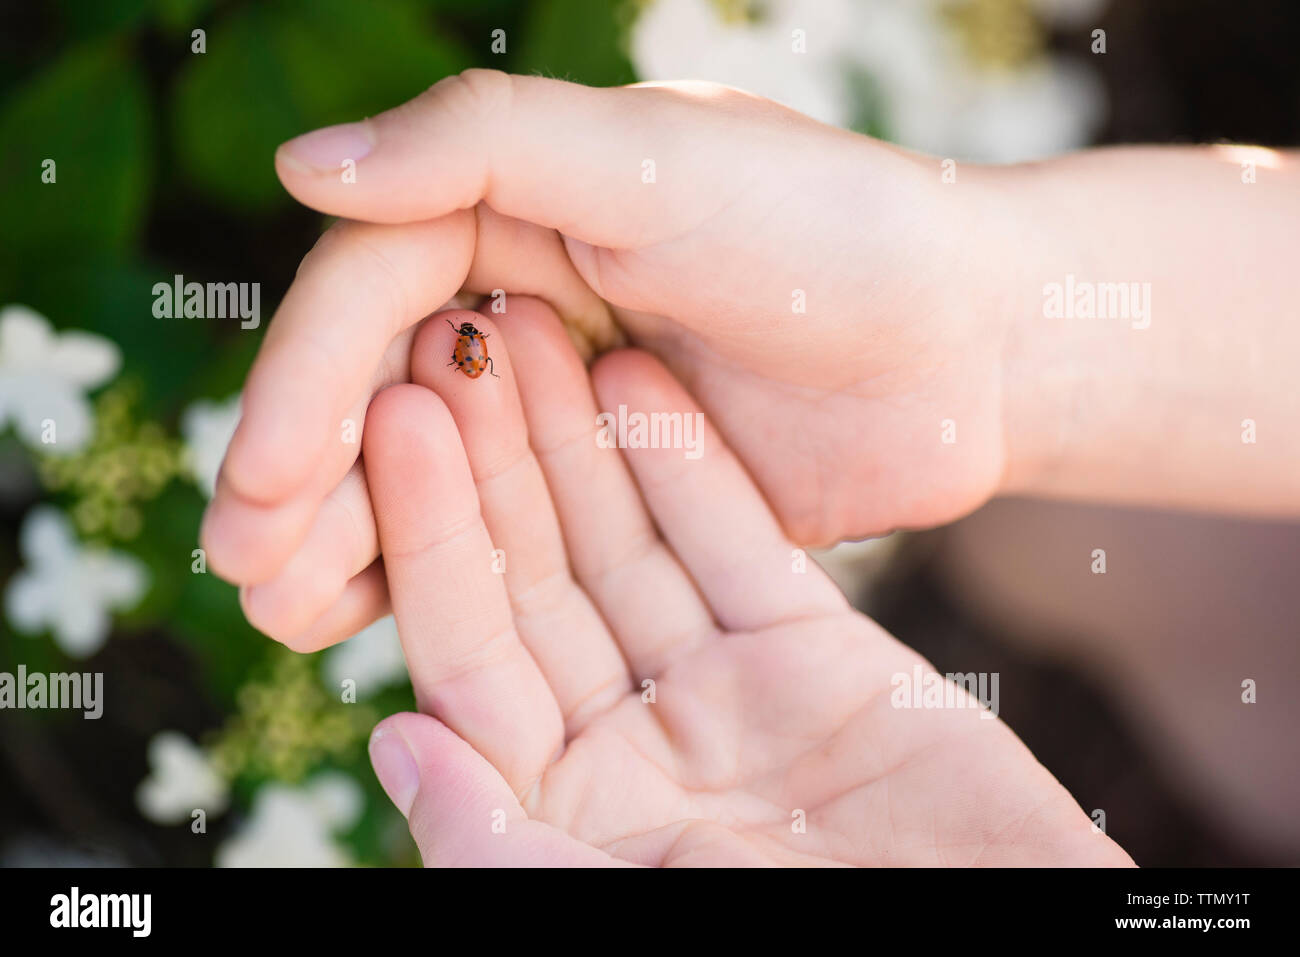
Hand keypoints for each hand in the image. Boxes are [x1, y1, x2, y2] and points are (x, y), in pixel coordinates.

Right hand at [202, 71, 1021, 643]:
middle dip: (306, 477)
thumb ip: (482, 145)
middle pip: (381, 391)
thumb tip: (299, 164)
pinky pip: (502, 534)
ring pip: (428, 473)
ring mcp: (561, 404)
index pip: (372, 292)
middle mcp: (521, 299)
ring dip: (349, 537)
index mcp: (514, 201)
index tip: (259, 479)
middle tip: (242, 565)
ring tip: (283, 611)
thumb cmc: (830, 229)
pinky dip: (436, 572)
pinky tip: (369, 623)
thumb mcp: (659, 159)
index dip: (304, 384)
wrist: (971, 341)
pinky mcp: (608, 488)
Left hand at [358, 297, 1129, 866]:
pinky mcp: (815, 660)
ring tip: (532, 325)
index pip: (473, 648)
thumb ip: (497, 840)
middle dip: (497, 457)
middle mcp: (630, 742)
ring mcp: (721, 696)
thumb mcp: (617, 915)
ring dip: (577, 435)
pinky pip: (738, 544)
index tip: (397, 416)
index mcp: (565, 809)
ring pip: (628, 542)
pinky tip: (637, 370)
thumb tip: (394, 739)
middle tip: (458, 334)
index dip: (431, 531)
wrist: (999, 945)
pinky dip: (692, 461)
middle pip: (542, 577)